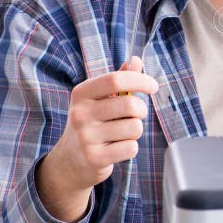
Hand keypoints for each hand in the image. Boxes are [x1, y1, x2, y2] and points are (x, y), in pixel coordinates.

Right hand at [35, 56, 158, 222]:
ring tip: (122, 134)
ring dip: (136, 131)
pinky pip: (131, 148)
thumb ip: (119, 80)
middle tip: (136, 115)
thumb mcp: (100, 99)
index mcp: (81, 94)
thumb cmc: (92, 123)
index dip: (141, 80)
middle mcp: (80, 113)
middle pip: (130, 105)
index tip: (153, 87)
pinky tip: (117, 148)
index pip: (116, 79)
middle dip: (141, 110)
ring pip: (135, 127)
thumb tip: (136, 60)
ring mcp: (85, 137)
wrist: (70, 161)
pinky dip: (131, 148)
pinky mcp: (94, 158)